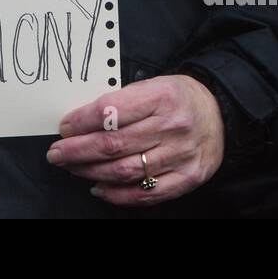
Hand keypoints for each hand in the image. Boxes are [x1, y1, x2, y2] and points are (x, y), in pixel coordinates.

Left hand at [47, 74, 224, 205]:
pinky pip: (146, 193)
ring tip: (72, 168)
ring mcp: (181, 155)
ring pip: (125, 170)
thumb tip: (80, 122)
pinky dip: (117, 194)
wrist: (221, 114)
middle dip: (77, 151)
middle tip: (56, 153)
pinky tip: (98, 187)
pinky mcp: (188, 178)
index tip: (64, 127)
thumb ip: (121, 101)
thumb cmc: (178, 97)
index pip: (110, 111)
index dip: (81, 121)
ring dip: (91, 172)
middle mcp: (172, 126)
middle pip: (113, 144)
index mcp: (161, 96)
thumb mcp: (152, 84)